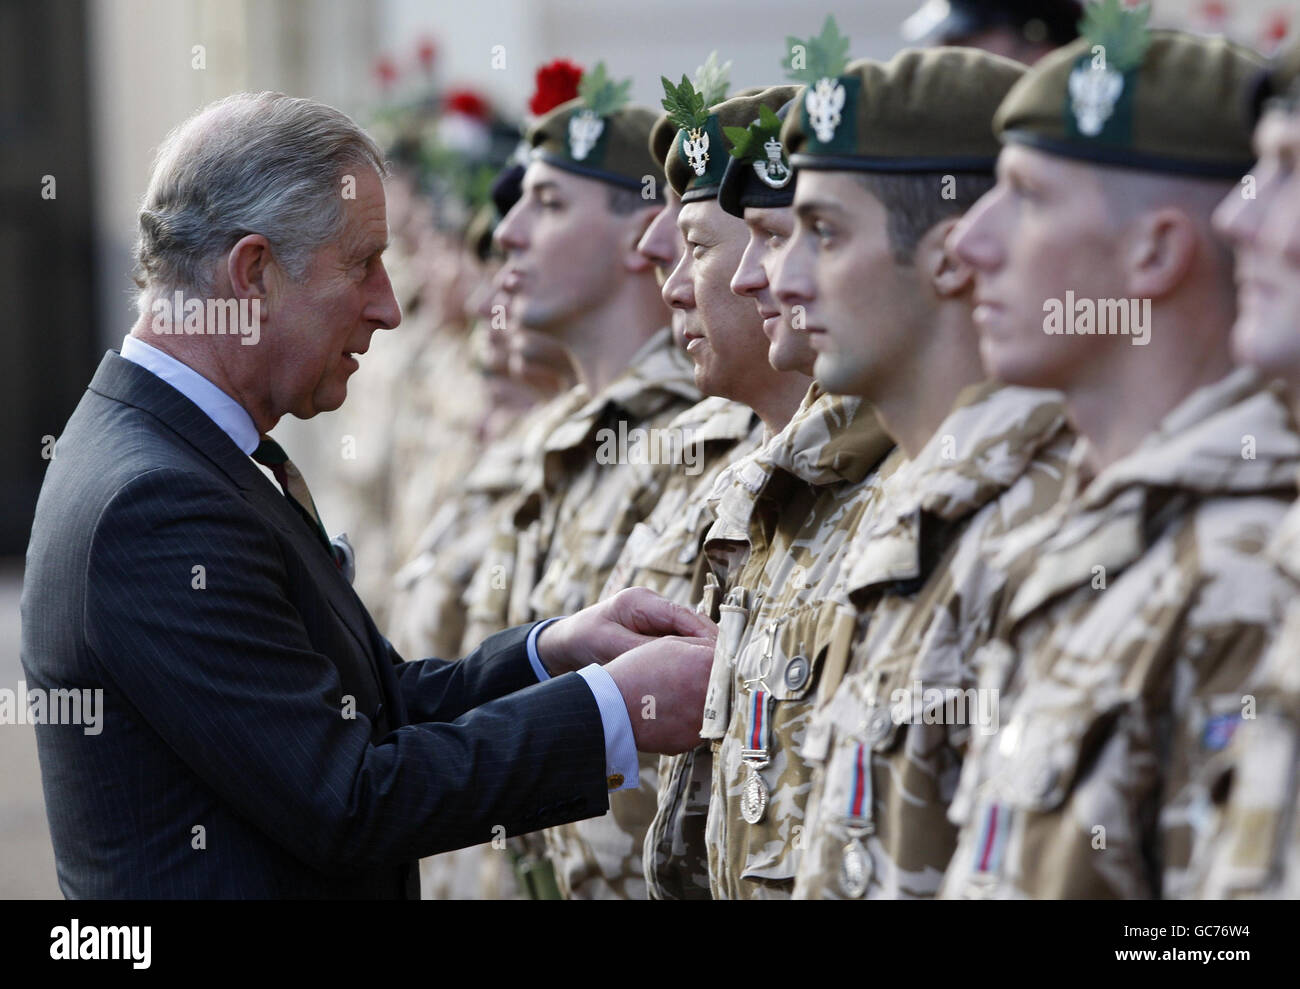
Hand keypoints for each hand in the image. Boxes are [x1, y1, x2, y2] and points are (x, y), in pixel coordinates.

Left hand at [536, 587, 716, 674]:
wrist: (563, 646)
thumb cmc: (582, 641)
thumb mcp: (610, 646)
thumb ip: (643, 651)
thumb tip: (678, 663)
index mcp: (641, 601)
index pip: (684, 615)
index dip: (706, 635)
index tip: (722, 657)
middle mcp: (653, 606)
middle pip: (692, 625)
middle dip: (710, 647)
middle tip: (727, 672)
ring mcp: (655, 620)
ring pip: (689, 637)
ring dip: (701, 655)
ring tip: (718, 678)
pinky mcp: (655, 635)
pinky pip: (679, 646)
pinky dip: (689, 661)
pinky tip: (699, 679)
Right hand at [603, 634, 715, 754]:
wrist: (611, 707)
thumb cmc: (637, 670)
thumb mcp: (671, 644)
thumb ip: (702, 645)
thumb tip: (722, 650)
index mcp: (709, 667)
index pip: (732, 664)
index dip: (724, 664)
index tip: (717, 665)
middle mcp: (712, 697)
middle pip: (727, 691)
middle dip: (716, 686)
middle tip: (692, 683)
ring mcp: (703, 723)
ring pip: (714, 713)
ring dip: (702, 706)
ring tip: (677, 699)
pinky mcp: (691, 742)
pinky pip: (697, 730)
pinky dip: (687, 723)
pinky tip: (669, 714)